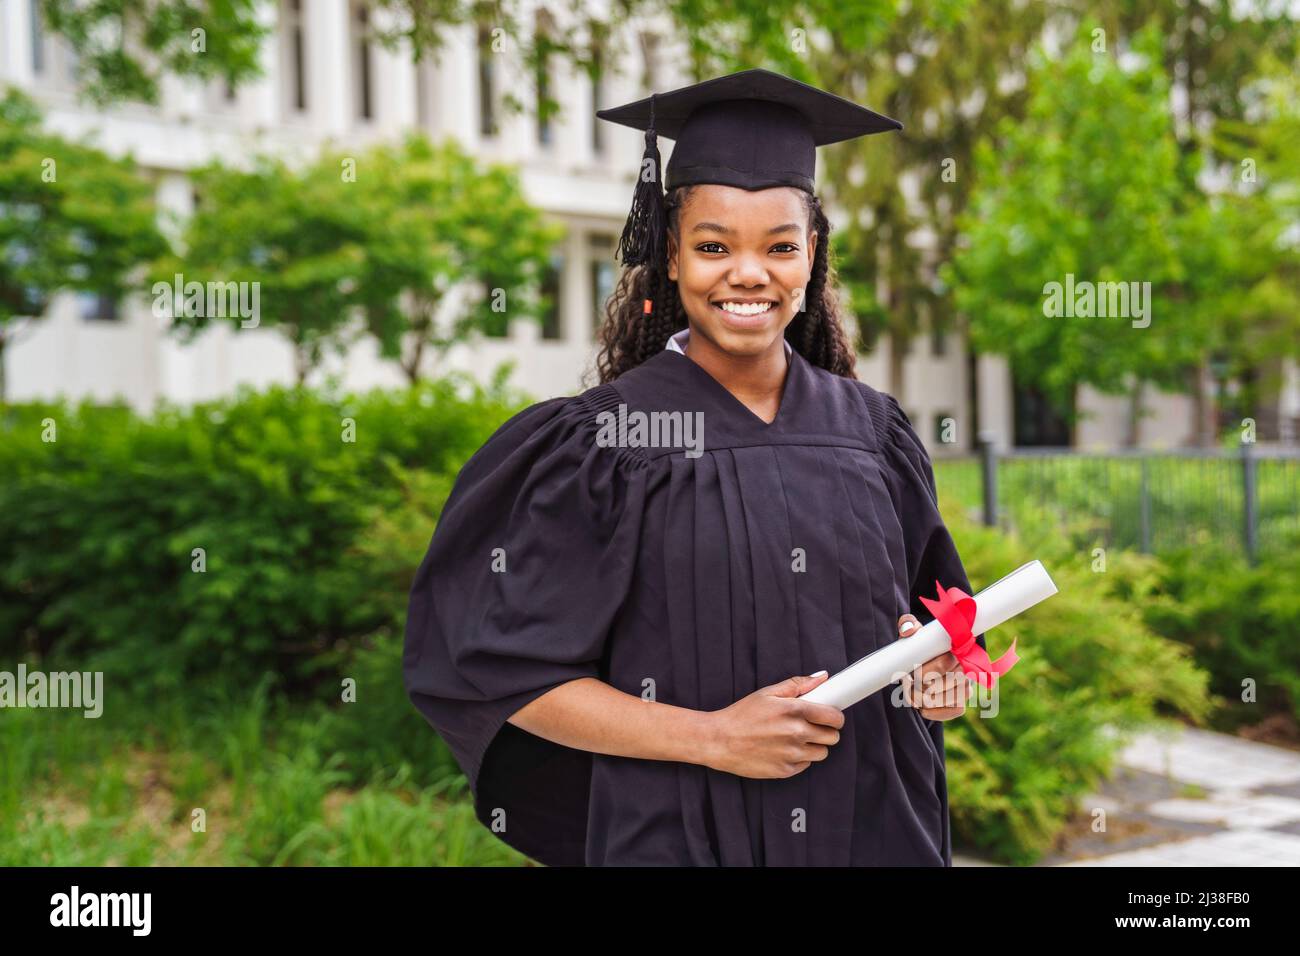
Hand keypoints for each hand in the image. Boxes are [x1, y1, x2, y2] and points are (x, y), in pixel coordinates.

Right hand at [702, 672, 844, 778]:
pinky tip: (784, 749)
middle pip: (833, 737)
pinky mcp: (785, 770)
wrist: (718, 741)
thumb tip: (822, 677)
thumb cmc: (741, 715)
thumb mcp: (767, 693)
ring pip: (822, 753)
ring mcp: (792, 754)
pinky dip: (799, 758)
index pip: (834, 717)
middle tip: (812, 727)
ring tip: (796, 738)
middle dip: (826, 731)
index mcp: (794, 711)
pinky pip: (806, 765)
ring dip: (814, 746)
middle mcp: (796, 733)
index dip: (835, 716)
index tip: (831, 716)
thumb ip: (798, 684)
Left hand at [896, 613, 971, 720]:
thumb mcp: (913, 633)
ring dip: (924, 700)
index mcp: (955, 649)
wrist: (925, 664)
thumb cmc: (919, 647)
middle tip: (906, 684)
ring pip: (947, 698)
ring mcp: (966, 687)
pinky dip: (933, 711)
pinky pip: (953, 711)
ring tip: (911, 694)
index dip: (923, 672)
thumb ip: (908, 625)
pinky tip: (922, 707)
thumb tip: (908, 631)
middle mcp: (965, 668)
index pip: (945, 663)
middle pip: (943, 683)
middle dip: (919, 687)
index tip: (907, 675)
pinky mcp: (962, 703)